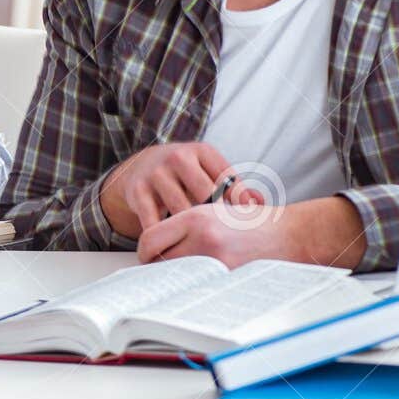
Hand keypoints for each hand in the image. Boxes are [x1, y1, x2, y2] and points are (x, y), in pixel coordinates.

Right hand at [99, 142, 259, 238]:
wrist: (141, 165)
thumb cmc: (186, 173)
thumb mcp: (209, 171)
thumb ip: (235, 188)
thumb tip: (260, 204)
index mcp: (202, 152)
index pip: (226, 179)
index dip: (237, 203)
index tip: (243, 223)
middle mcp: (178, 158)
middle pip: (204, 194)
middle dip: (213, 217)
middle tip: (220, 237)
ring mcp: (156, 174)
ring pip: (180, 209)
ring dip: (189, 230)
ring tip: (200, 246)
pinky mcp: (138, 191)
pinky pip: (153, 220)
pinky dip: (164, 236)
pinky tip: (173, 246)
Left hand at [135, 196, 365, 268]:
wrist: (292, 234)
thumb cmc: (254, 223)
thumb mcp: (216, 211)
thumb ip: (185, 224)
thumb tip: (154, 245)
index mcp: (196, 218)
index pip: (149, 239)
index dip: (144, 250)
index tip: (149, 253)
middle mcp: (203, 240)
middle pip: (158, 262)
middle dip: (157, 267)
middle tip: (162, 269)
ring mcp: (217, 264)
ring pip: (178, 279)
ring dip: (176, 280)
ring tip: (183, 278)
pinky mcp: (230, 281)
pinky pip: (200, 290)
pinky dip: (196, 290)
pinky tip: (201, 286)